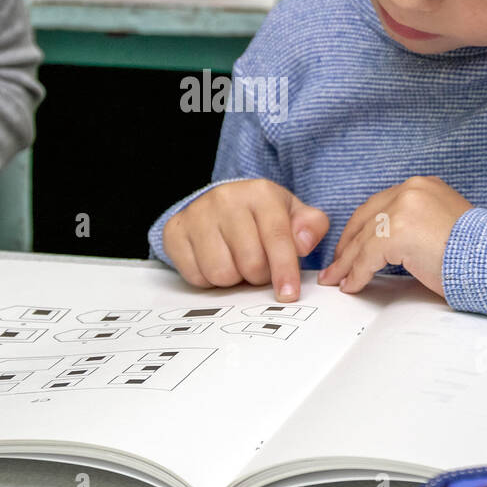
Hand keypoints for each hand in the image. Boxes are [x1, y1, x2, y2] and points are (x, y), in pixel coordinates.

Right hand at [162, 179, 329, 301]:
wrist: (220, 205)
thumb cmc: (261, 215)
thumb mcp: (293, 214)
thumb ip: (311, 227)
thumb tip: (303, 243)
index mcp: (260, 192)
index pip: (277, 237)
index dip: (285, 270)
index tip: (288, 294)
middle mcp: (225, 198)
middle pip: (250, 262)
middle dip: (259, 275)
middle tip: (258, 268)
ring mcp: (197, 214)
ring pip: (221, 273)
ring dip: (234, 278)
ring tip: (236, 263)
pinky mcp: (175, 231)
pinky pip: (195, 276)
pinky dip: (208, 279)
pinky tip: (215, 262)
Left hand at [319, 176, 472, 295]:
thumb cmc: (477, 253)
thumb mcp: (442, 226)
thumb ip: (416, 225)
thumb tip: (389, 246)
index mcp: (422, 187)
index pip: (379, 206)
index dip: (361, 229)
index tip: (350, 247)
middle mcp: (410, 191)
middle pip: (365, 219)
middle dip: (347, 245)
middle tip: (336, 265)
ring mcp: (402, 209)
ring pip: (363, 240)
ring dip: (347, 264)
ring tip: (337, 280)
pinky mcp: (397, 232)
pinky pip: (367, 257)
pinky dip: (357, 274)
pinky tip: (353, 286)